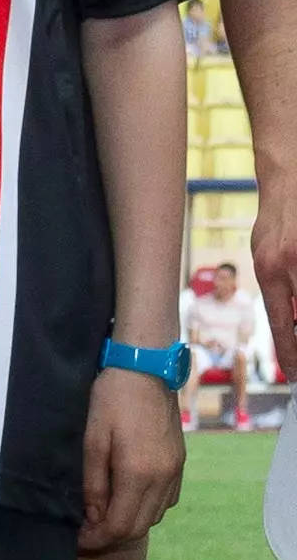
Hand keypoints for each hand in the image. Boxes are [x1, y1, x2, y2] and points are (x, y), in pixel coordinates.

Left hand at [79, 366, 183, 552]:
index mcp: (139, 474)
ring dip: (129, 523)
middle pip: (138, 527)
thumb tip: (94, 516)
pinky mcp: (180, 463)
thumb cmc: (112, 399)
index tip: (77, 539)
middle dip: (111, 536)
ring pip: (154, 517)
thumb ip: (94, 482)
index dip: (97, 539)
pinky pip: (166, 501)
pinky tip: (128, 497)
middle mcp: (162, 479)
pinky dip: (146, 508)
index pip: (120, 526)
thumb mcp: (93, 438)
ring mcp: (175, 472)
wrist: (146, 369)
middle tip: (86, 531)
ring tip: (104, 514)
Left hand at [252, 177, 296, 378]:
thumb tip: (291, 330)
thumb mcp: (265, 259)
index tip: (295, 376)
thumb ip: (278, 293)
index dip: (291, 355)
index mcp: (271, 269)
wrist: (290, 183)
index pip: (283, 324)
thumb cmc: (276, 226)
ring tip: (292, 303)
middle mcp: (294, 265)